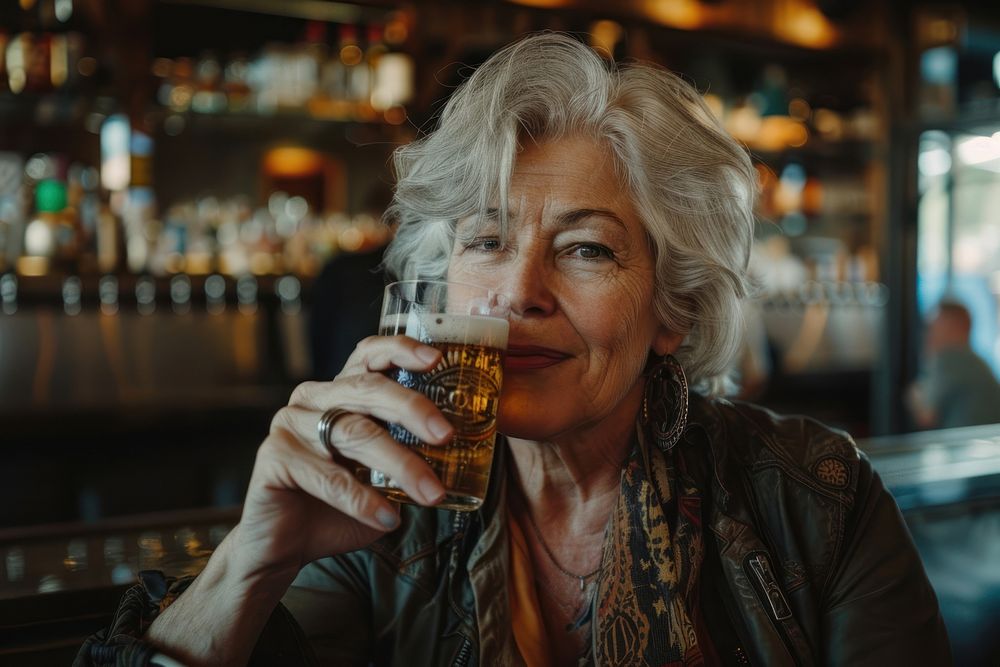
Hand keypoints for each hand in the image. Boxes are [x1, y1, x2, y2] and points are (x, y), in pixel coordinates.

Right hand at [231, 335, 453, 578]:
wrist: (284, 547)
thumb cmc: (339, 506)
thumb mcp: (380, 476)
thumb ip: (407, 456)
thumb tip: (465, 453)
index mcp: (339, 392)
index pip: (368, 355)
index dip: (401, 350)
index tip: (436, 359)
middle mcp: (313, 399)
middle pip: (367, 388)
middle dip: (412, 409)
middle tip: (446, 435)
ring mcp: (289, 425)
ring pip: (353, 432)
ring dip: (400, 464)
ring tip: (432, 494)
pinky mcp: (273, 459)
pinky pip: (327, 476)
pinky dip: (363, 499)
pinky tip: (388, 518)